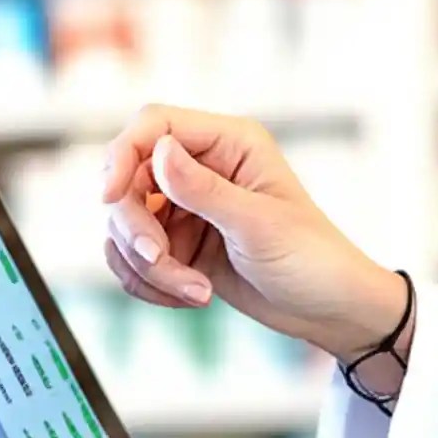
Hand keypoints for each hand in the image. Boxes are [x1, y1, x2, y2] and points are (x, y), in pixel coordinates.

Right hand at [101, 104, 405, 359]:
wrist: (328, 311)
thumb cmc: (312, 259)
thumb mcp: (259, 225)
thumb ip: (204, 189)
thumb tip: (159, 151)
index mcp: (228, 143)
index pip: (153, 126)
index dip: (121, 156)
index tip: (109, 199)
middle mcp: (201, 168)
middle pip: (127, 180)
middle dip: (135, 229)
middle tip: (161, 261)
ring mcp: (185, 208)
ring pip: (126, 226)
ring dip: (147, 267)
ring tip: (194, 291)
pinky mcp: (178, 244)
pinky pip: (134, 258)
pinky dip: (148, 283)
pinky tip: (189, 296)